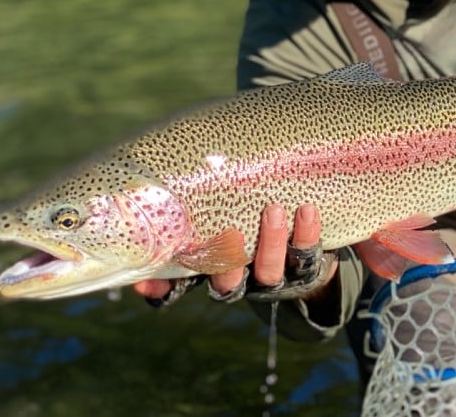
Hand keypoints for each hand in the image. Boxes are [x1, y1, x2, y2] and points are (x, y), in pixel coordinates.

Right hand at [133, 203, 330, 304]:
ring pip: (268, 272)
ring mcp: (272, 275)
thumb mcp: (220, 203)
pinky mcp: (305, 266)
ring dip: (271, 243)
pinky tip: (307, 210)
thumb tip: (155, 166)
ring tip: (275, 210)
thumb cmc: (247, 207)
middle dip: (227, 266)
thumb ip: (196, 194)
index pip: (179, 285)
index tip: (148, 283)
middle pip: (227, 286)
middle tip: (232, 236)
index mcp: (210, 266)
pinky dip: (307, 234)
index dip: (164, 289)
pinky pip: (307, 255)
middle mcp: (239, 277)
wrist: (304, 237)